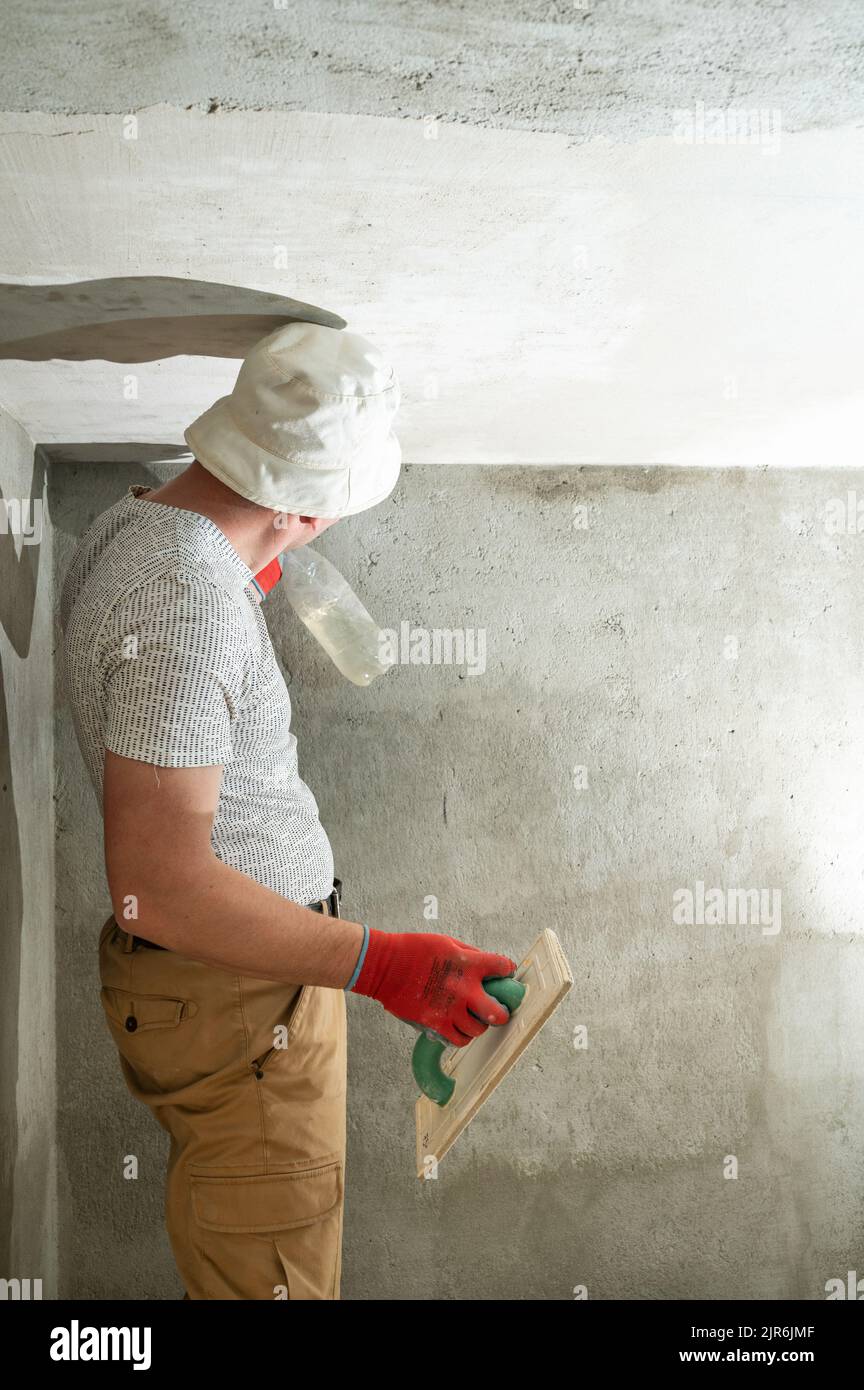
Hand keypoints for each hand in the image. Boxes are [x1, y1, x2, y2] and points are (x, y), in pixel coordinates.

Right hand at [349, 929, 516, 1045]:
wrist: (385, 966)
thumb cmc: (413, 950)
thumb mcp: (447, 942)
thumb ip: (470, 954)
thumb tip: (486, 964)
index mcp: (469, 964)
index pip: (502, 967)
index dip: (506, 970)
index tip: (504, 973)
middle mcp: (464, 989)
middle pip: (497, 1013)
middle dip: (501, 1012)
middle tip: (496, 1010)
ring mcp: (450, 1009)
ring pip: (478, 1030)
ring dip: (477, 1024)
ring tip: (470, 1017)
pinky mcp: (435, 1024)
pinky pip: (458, 1040)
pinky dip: (461, 1036)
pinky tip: (457, 1027)